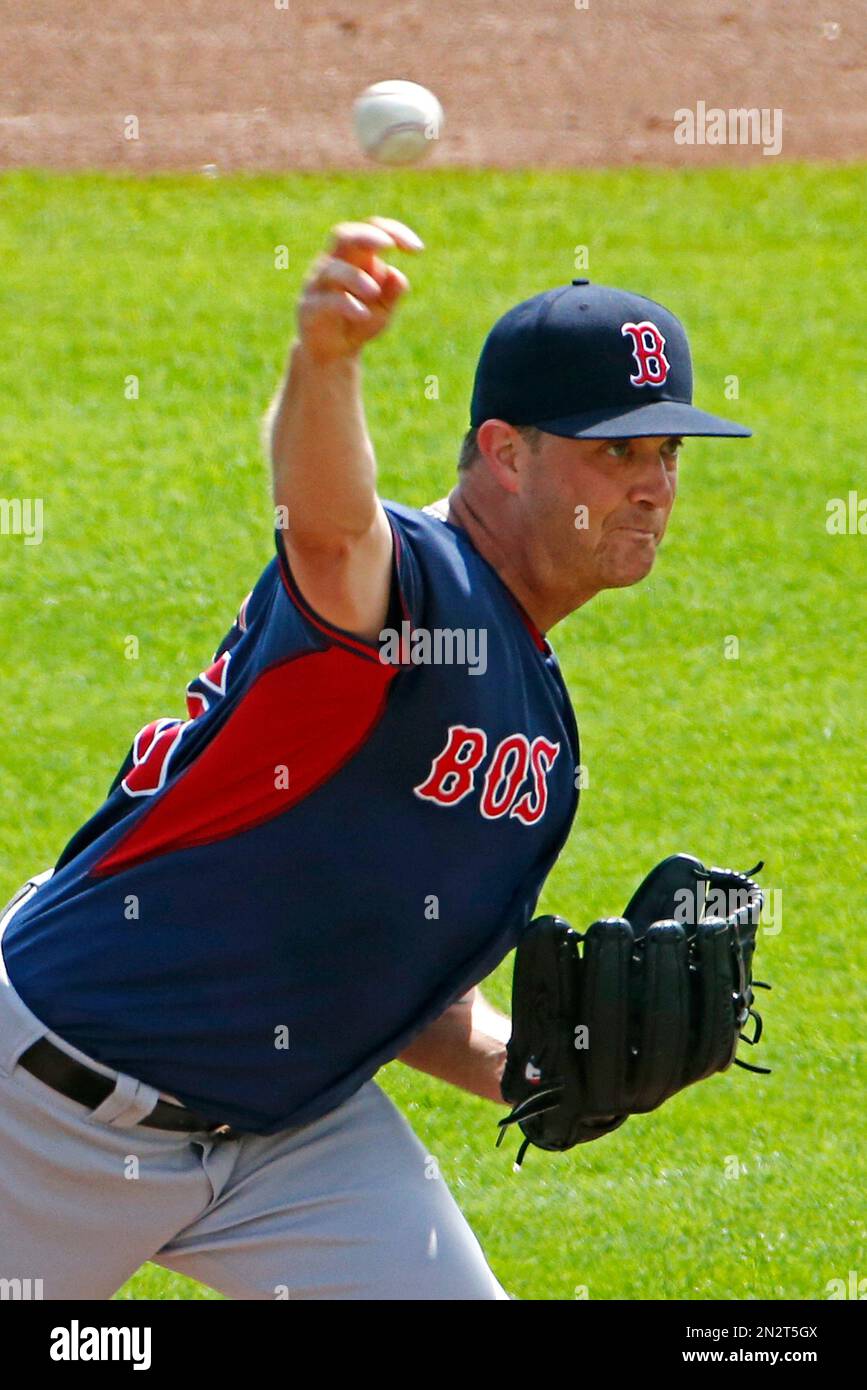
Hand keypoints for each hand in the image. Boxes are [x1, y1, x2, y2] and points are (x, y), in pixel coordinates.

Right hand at [297, 216, 423, 364]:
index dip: (394, 232)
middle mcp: (333, 264)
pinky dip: (347, 305)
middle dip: (367, 235)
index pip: (371, 230)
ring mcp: (318, 285)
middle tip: (389, 245)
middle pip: (344, 235)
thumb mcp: (384, 309)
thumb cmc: (360, 323)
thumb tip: (396, 275)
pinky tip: (363, 314)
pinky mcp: (309, 308)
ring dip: (357, 278)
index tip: (418, 250)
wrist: (332, 354)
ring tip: (374, 292)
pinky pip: (327, 300)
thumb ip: (392, 292)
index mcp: (355, 258)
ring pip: (334, 269)